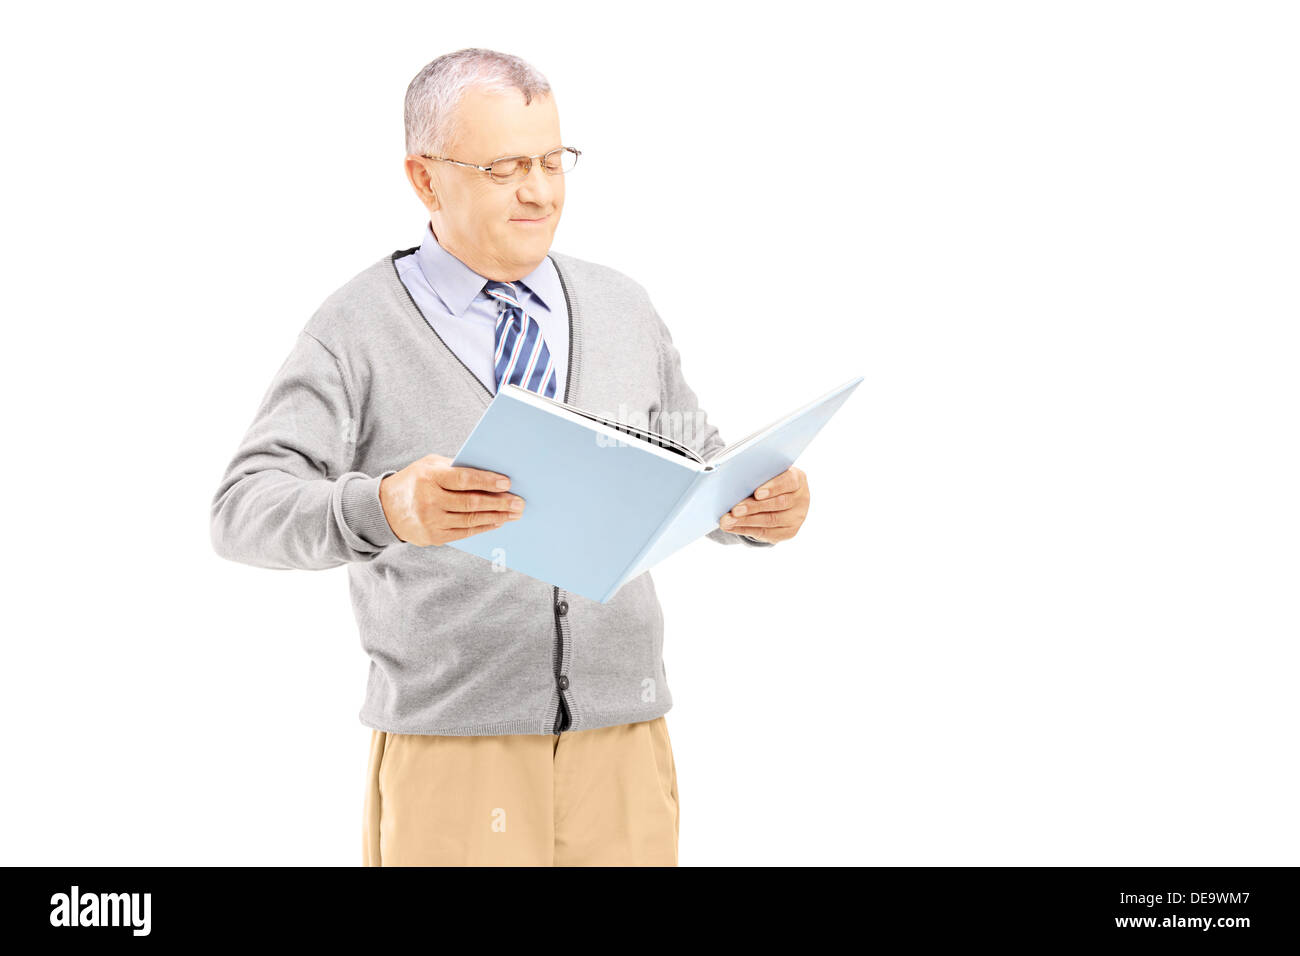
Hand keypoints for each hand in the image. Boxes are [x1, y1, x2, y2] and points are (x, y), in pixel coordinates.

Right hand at [378, 454, 525, 546]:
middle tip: (519, 502)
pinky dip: (483, 527)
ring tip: (514, 514)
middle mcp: (429, 500)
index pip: (463, 479)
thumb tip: (490, 472)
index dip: (487, 481)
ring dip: (496, 517)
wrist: (385, 507)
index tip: (507, 482)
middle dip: (499, 503)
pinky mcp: (433, 537)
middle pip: (471, 503)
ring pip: (471, 520)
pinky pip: (464, 533)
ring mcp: (431, 521)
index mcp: (429, 477)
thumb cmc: (415, 480)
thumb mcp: (429, 465)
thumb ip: (455, 467)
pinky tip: (497, 522)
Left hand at [717, 466, 808, 542]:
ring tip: (728, 520)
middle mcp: (801, 498)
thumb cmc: (768, 481)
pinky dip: (745, 530)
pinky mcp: (789, 532)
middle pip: (778, 503)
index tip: (757, 493)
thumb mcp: (767, 474)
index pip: (789, 481)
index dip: (773, 487)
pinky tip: (732, 527)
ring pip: (771, 520)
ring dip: (747, 521)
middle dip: (754, 507)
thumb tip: (734, 482)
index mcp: (798, 479)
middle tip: (735, 510)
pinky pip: (766, 533)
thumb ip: (757, 476)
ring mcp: (797, 517)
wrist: (778, 497)